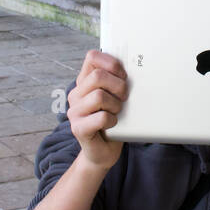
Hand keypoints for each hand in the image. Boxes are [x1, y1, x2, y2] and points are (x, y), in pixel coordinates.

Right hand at [68, 49, 128, 169]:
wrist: (103, 152)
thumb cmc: (112, 120)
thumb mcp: (115, 97)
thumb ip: (117, 81)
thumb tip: (135, 66)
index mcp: (84, 82)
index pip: (92, 57)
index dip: (111, 63)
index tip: (123, 75)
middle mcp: (75, 94)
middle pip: (97, 76)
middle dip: (118, 86)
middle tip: (124, 97)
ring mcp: (74, 112)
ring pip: (99, 96)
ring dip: (115, 105)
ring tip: (116, 112)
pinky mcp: (78, 128)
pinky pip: (101, 117)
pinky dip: (112, 120)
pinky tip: (112, 124)